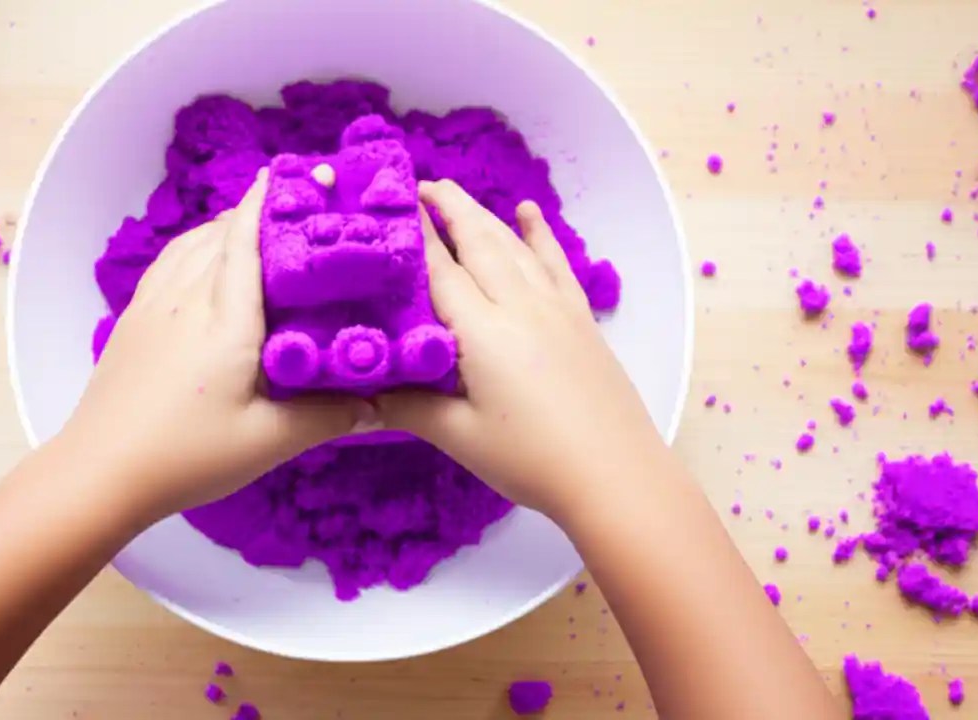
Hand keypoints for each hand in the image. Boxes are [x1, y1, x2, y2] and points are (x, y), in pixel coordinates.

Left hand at [60, 170, 367, 522]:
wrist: (99, 473)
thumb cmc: (187, 456)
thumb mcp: (268, 442)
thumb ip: (327, 416)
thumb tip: (382, 403)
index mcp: (226, 319)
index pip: (247, 241)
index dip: (269, 203)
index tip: (295, 174)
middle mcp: (187, 300)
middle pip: (221, 235)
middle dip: (256, 211)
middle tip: (295, 205)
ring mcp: (153, 308)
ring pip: (191, 245)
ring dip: (223, 227)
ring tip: (254, 225)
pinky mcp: (132, 323)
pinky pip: (167, 265)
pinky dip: (192, 247)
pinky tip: (202, 257)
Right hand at [377, 180, 663, 517]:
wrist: (616, 475)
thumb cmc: (532, 459)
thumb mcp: (460, 437)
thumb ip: (409, 408)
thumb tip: (361, 396)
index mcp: (482, 332)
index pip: (439, 270)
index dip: (414, 234)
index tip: (392, 202)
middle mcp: (518, 306)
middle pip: (478, 242)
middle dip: (447, 209)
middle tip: (418, 185)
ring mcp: (555, 309)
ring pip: (513, 246)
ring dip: (483, 215)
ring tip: (456, 194)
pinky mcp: (580, 320)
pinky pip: (555, 263)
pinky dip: (539, 235)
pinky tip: (530, 213)